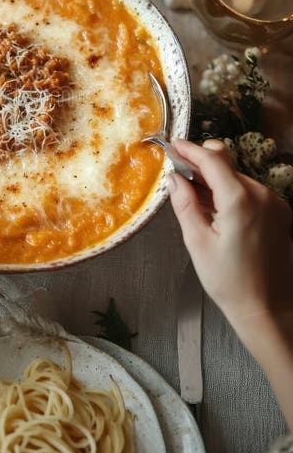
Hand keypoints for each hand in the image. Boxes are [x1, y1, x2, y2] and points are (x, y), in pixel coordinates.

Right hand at [168, 138, 292, 333]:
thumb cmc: (230, 281)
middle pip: (226, 165)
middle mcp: (262, 195)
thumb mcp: (198, 242)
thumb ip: (184, 204)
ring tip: (193, 195)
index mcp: (240, 199)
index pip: (212, 159)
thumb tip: (174, 178)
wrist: (267, 308)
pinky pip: (250, 192)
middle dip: (200, 165)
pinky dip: (230, 193)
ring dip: (215, 180)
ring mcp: (274, 203)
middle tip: (177, 173)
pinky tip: (214, 208)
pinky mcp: (279, 213)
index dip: (190, 149)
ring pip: (237, 177)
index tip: (173, 144)